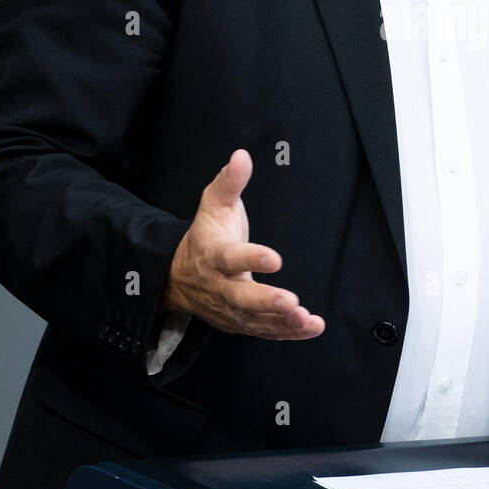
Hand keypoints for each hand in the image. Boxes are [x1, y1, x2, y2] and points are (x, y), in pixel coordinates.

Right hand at [164, 149, 323, 339]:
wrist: (177, 277)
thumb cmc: (205, 236)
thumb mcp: (213, 204)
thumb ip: (230, 181)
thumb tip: (242, 155)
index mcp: (213, 254)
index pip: (231, 257)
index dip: (251, 258)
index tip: (275, 258)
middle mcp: (220, 285)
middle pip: (241, 298)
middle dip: (266, 301)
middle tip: (290, 302)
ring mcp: (229, 309)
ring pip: (255, 320)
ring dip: (282, 322)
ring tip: (307, 319)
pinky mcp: (239, 323)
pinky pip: (265, 331)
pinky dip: (288, 332)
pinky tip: (311, 327)